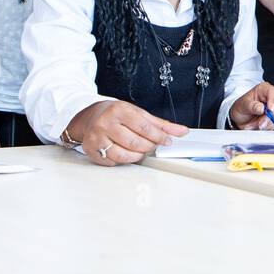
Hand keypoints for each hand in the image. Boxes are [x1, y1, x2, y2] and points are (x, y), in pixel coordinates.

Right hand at [69, 100, 187, 166]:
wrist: (91, 116)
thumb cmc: (117, 114)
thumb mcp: (139, 114)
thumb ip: (161, 124)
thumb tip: (182, 131)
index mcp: (119, 111)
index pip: (144, 128)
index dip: (158, 137)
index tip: (166, 141)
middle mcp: (105, 123)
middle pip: (135, 143)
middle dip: (148, 147)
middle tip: (152, 145)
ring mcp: (96, 137)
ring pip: (123, 155)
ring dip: (137, 156)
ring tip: (140, 150)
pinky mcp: (91, 149)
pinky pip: (112, 162)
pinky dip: (122, 160)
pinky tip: (124, 152)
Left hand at [229, 82, 273, 129]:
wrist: (240, 116)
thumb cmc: (241, 107)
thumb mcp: (242, 105)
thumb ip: (252, 106)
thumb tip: (262, 108)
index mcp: (264, 88)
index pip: (272, 93)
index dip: (272, 102)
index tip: (270, 111)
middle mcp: (272, 97)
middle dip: (267, 118)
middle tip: (259, 124)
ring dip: (264, 124)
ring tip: (252, 124)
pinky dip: (265, 127)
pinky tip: (256, 125)